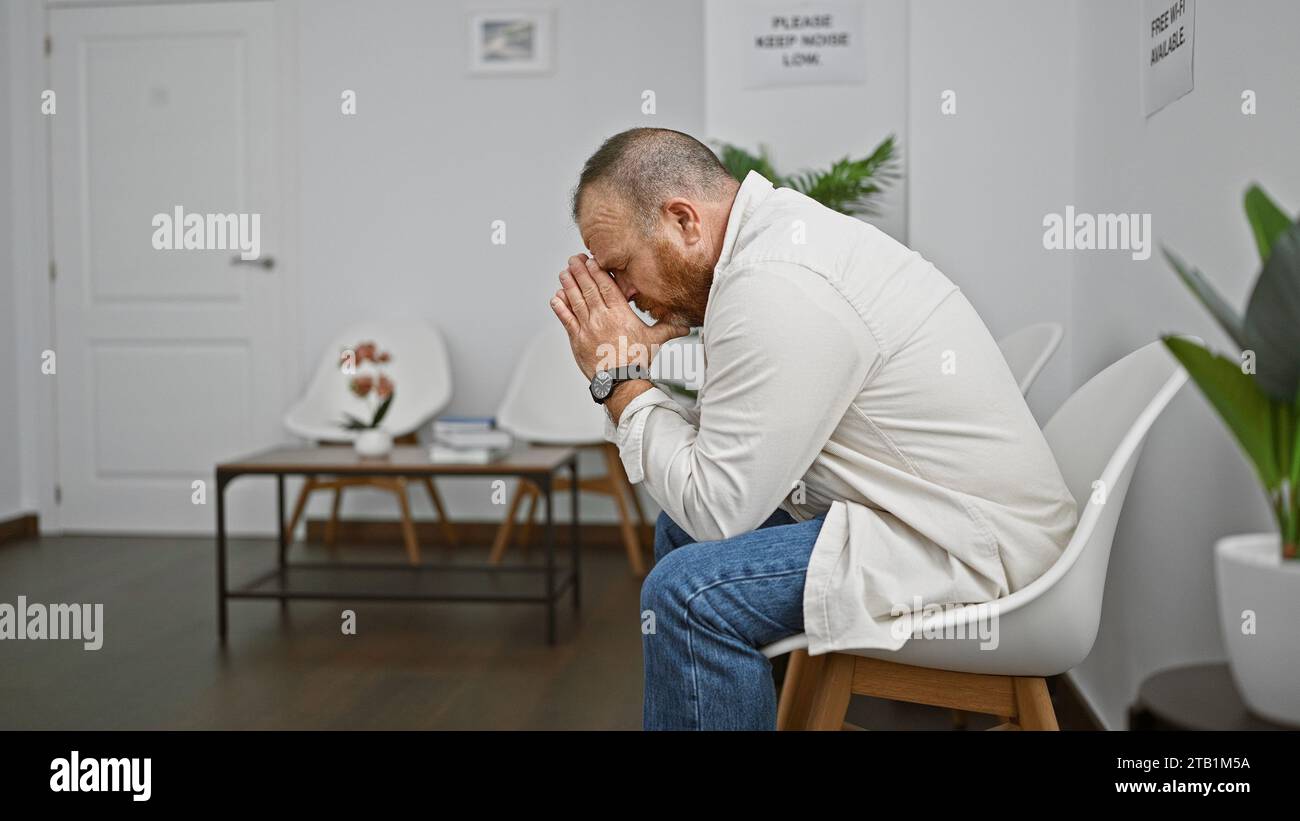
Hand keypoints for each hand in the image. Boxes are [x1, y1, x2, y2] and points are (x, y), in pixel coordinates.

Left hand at [549, 253, 688, 380]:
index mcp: (620, 314)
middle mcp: (602, 317)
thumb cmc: (637, 361)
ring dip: (568, 285)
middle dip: (580, 272)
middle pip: (589, 288)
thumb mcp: (655, 341)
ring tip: (564, 273)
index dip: (597, 271)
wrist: (622, 381)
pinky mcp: (577, 339)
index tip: (591, 261)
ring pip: (575, 300)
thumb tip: (687, 326)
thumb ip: (669, 329)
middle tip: (574, 260)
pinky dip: (560, 307)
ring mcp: (588, 327)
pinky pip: (566, 319)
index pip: (606, 286)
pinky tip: (556, 297)